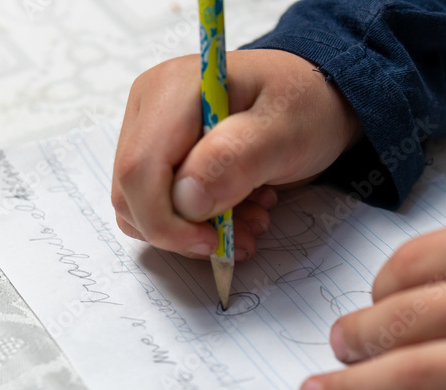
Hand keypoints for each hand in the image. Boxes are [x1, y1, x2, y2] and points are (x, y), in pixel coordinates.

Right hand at [112, 50, 362, 259]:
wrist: (313, 100)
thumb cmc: (303, 105)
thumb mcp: (284, 129)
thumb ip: (236, 158)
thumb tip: (186, 199)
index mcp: (171, 91)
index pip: (138, 170)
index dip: (167, 221)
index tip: (215, 242)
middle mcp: (148, 109)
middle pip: (132, 195)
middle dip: (185, 231)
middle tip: (246, 233)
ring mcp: (148, 133)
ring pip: (141, 209)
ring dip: (193, 233)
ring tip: (250, 221)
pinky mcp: (159, 158)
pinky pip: (158, 208)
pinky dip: (195, 226)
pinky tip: (236, 214)